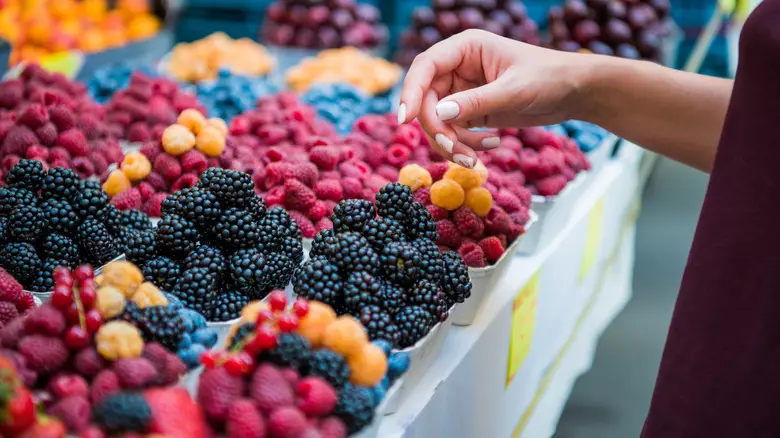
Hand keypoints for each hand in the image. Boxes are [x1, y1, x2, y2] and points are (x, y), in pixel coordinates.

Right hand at [399, 29, 592, 167]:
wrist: (574, 92)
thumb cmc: (549, 78)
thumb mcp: (513, 90)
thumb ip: (476, 102)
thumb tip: (439, 114)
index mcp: (465, 48)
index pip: (425, 67)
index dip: (411, 92)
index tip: (405, 119)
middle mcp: (458, 67)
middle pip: (427, 101)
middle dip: (438, 129)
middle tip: (457, 152)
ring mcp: (462, 91)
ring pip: (437, 121)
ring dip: (452, 143)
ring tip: (477, 157)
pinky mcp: (470, 112)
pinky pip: (453, 132)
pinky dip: (466, 145)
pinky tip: (493, 143)